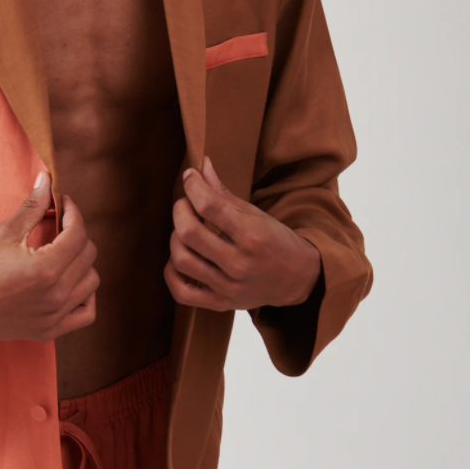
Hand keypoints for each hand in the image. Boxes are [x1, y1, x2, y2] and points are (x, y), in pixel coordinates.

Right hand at [0, 171, 98, 341]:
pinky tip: (71, 283)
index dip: (74, 213)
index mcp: (45, 269)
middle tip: (61, 225)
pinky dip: (85, 297)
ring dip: (81, 263)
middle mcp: (54, 295)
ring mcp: (53, 316)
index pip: (78, 235)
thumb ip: (32, 206)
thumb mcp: (4, 232)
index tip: (64, 204)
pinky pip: (86, 313)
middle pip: (87, 256)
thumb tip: (46, 179)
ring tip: (63, 252)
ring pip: (91, 282)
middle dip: (77, 234)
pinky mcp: (49, 330)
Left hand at [164, 157, 320, 312]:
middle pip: (189, 233)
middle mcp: (239, 263)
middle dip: (180, 210)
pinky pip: (181, 292)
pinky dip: (171, 273)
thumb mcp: (255, 214)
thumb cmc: (275, 241)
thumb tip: (201, 165)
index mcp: (252, 236)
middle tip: (185, 204)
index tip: (190, 177)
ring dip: (175, 238)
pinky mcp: (219, 303)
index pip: (210, 206)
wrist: (297, 279)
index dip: (193, 186)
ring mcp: (227, 287)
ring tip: (185, 231)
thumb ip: (223, 193)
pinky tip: (179, 258)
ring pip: (181, 260)